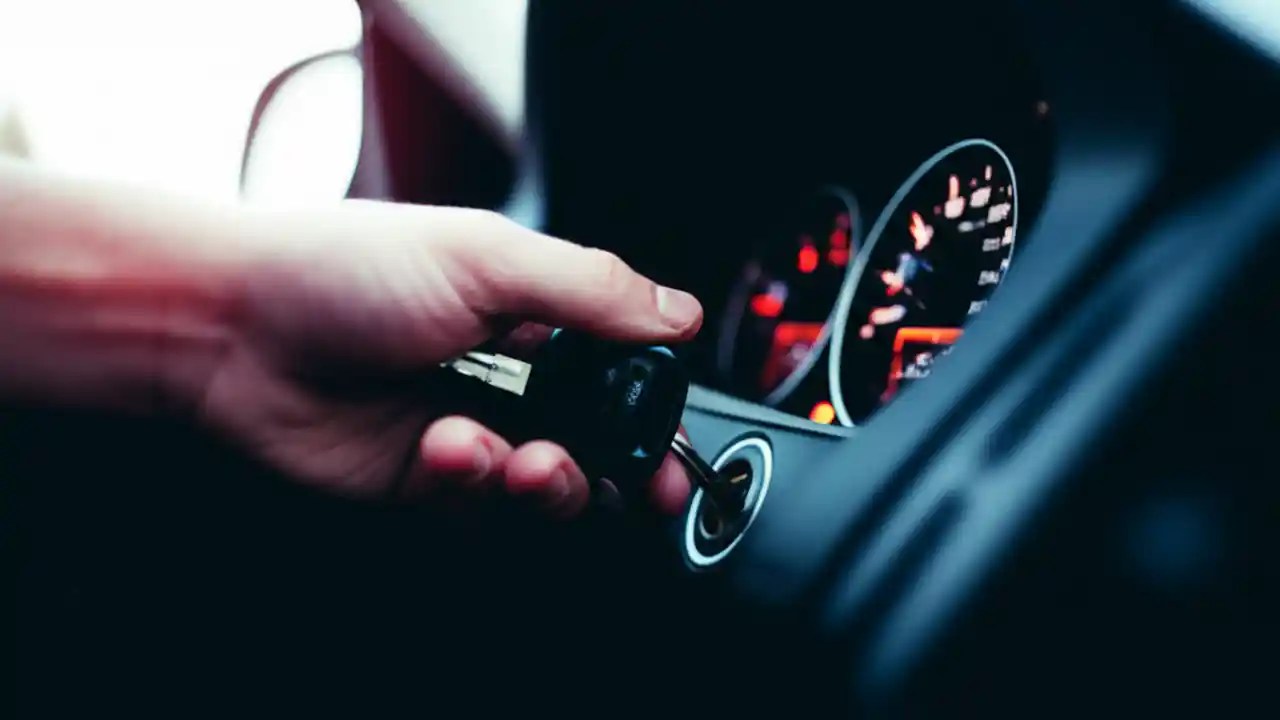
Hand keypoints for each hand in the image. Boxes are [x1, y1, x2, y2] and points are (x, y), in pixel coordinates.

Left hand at [189, 202, 701, 518]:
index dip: (655, 413)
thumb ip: (591, 290)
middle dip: (620, 471)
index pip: (622, 371)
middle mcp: (508, 375)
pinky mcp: (424, 481)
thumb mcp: (485, 258)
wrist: (233, 327)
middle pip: (598, 445)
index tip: (672, 443)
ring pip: (547, 487)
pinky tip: (442, 447)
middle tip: (633, 483)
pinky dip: (471, 483)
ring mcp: (469, 430)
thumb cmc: (346, 269)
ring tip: (513, 457)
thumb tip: (680, 314)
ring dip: (545, 479)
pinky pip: (479, 507)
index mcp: (533, 311)